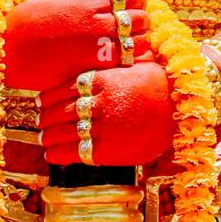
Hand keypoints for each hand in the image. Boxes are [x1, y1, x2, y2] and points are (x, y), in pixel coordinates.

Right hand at [4, 0, 148, 92]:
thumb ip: (83, 3)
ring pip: (138, 40)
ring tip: (136, 40)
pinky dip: (132, 58)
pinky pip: (127, 61)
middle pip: (138, 17)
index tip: (135, 4)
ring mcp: (98, 45)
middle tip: (139, 23)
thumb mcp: (58, 1)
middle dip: (141, 20)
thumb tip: (100, 3)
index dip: (134, 0)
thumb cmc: (26, 22)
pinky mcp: (95, 67)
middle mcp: (98, 20)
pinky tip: (128, 58)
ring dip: (140, 39)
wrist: (7, 48)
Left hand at [38, 60, 172, 165]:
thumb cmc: (159, 83)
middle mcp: (95, 102)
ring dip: (48, 137)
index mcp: (98, 80)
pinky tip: (52, 155)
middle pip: (57, 112)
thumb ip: (106, 70)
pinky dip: (59, 154)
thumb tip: (89, 67)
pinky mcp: (107, 150)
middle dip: (44, 118)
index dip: (46, 98)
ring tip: (44, 139)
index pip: (60, 90)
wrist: (181, 107)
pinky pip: (75, 153)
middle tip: (39, 121)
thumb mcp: (128, 67)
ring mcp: (100, 127)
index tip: (40, 102)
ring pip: (61, 133)